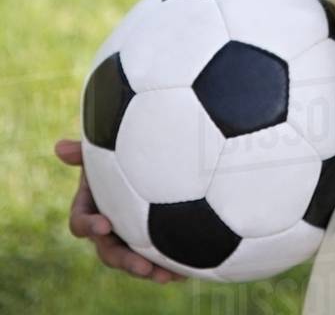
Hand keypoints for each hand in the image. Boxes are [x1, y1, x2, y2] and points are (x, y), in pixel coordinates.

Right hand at [53, 139, 185, 283]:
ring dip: (148, 271)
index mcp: (89, 209)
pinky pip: (154, 259)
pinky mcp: (145, 243)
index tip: (105, 224)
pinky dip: (168, 266)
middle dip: (125, 261)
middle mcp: (106, 230)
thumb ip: (83, 152)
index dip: (90, 226)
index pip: (81, 223)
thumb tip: (60, 148)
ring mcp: (125, 238)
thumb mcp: (101, 151)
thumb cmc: (116, 153)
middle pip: (109, 252)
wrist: (141, 161)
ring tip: (166, 276)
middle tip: (142, 266)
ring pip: (133, 261)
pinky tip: (184, 271)